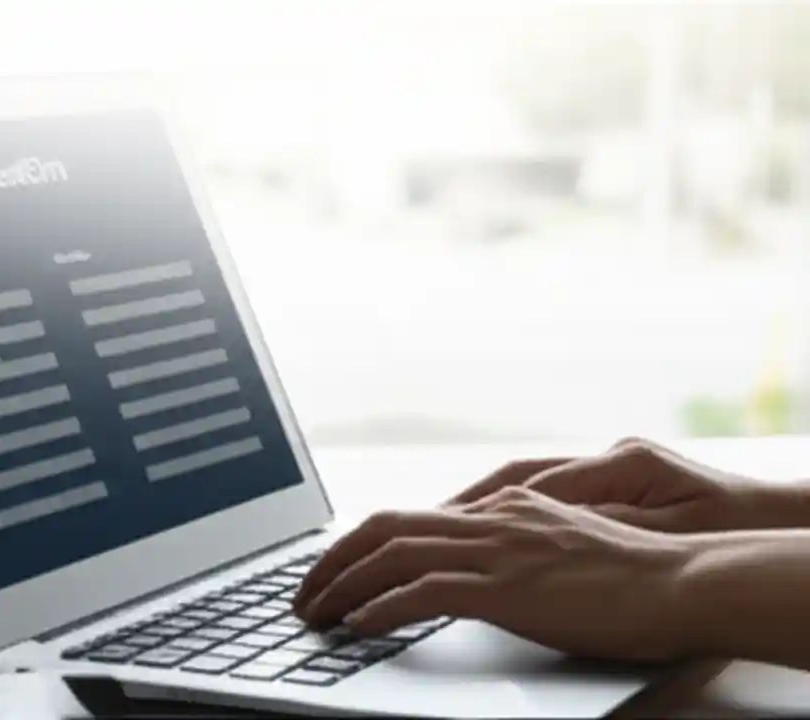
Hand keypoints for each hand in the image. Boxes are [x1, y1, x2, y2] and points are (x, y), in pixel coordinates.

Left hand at [293, 488, 701, 661]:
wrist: (679, 580)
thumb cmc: (629, 573)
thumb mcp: (557, 546)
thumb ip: (511, 547)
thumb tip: (473, 570)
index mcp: (499, 507)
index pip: (407, 517)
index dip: (359, 543)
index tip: (332, 568)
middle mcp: (488, 519)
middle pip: (384, 526)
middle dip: (333, 560)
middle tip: (303, 594)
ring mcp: (495, 550)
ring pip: (392, 555)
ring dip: (343, 585)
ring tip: (314, 614)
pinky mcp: (507, 587)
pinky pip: (425, 592)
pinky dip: (383, 607)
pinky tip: (359, 626)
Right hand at [446, 437, 800, 533]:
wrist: (769, 527)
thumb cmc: (727, 531)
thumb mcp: (664, 535)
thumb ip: (602, 528)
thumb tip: (544, 526)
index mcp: (624, 465)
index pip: (534, 484)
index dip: (480, 508)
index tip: (440, 528)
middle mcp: (610, 457)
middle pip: (517, 475)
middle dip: (465, 503)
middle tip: (416, 526)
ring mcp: (609, 466)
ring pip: (525, 482)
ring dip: (478, 505)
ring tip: (434, 528)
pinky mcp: (615, 480)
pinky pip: (546, 492)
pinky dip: (508, 509)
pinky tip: (481, 526)